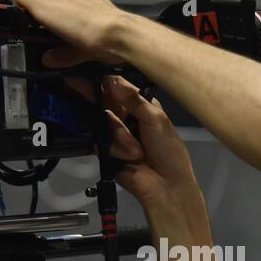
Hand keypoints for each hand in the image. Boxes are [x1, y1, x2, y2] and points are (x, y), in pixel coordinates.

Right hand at [10, 0, 128, 67]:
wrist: (121, 32)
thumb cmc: (92, 42)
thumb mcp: (72, 54)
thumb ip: (57, 56)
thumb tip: (48, 59)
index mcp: (45, 5)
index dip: (20, 9)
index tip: (26, 23)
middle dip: (42, 12)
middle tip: (50, 30)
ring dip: (60, 6)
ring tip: (71, 25)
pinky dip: (77, 3)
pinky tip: (86, 17)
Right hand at [94, 75, 201, 213]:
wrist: (166, 186)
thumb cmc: (170, 152)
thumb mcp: (156, 119)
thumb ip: (134, 99)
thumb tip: (113, 80)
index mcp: (141, 105)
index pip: (119, 86)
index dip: (105, 80)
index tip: (91, 74)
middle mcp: (126, 117)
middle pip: (103, 101)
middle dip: (99, 100)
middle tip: (98, 99)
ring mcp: (115, 133)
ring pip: (105, 122)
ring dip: (122, 137)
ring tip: (138, 151)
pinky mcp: (106, 150)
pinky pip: (103, 141)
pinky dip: (118, 149)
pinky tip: (131, 158)